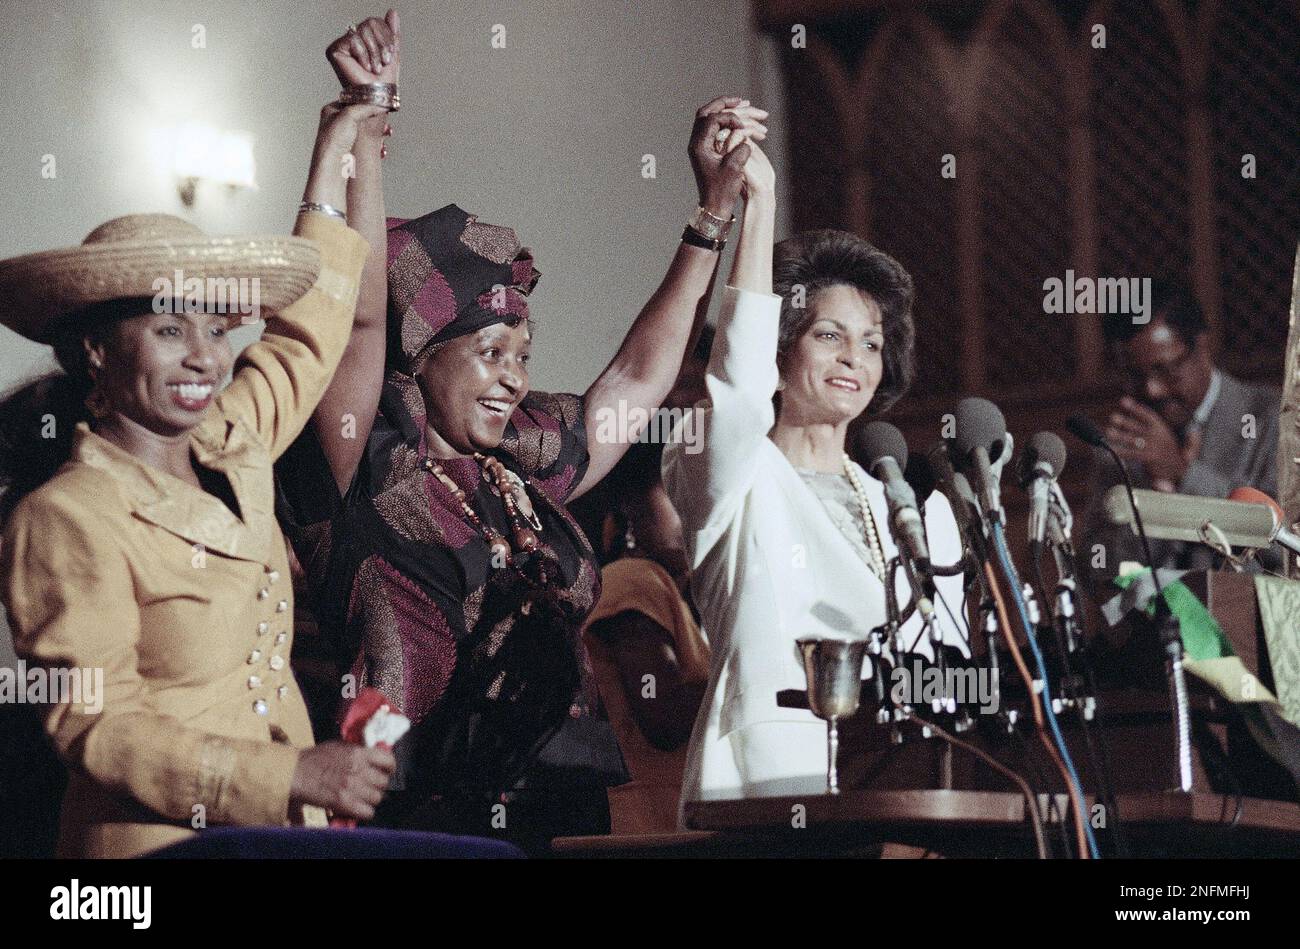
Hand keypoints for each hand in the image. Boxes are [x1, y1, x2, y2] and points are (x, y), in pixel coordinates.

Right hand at [290, 740, 396, 820]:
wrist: (294, 772)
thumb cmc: (314, 758)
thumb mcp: (339, 747)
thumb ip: (358, 751)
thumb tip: (374, 755)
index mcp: (358, 753)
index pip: (388, 760)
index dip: (390, 767)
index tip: (387, 771)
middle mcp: (358, 769)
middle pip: (384, 782)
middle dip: (379, 785)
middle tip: (370, 787)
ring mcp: (351, 786)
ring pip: (377, 798)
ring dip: (371, 799)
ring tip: (361, 798)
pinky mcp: (343, 802)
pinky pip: (367, 812)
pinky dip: (364, 812)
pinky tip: (357, 808)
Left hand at [316, 101, 390, 155]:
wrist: (331, 167)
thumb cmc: (333, 140)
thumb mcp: (349, 115)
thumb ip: (365, 107)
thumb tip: (381, 105)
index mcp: (332, 110)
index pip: (353, 101)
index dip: (367, 103)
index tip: (380, 106)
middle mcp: (337, 123)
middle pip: (362, 116)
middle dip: (376, 120)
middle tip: (385, 123)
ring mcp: (344, 137)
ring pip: (366, 132)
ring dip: (379, 134)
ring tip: (386, 134)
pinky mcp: (351, 151)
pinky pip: (368, 145)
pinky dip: (377, 146)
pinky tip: (382, 149)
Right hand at [327, 10, 400, 85]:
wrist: (377, 95)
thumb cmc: (383, 79)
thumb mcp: (392, 52)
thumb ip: (392, 32)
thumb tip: (392, 12)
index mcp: (364, 37)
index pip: (376, 21)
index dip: (387, 36)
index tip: (390, 54)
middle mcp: (352, 38)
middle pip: (370, 22)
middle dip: (382, 44)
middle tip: (383, 62)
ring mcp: (342, 43)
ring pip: (363, 30)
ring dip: (374, 52)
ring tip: (374, 68)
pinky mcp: (335, 49)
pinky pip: (354, 39)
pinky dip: (364, 55)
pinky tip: (364, 67)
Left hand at [689, 96, 768, 217]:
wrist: (714, 207)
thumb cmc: (723, 191)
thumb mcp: (734, 169)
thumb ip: (740, 148)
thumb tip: (744, 134)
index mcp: (699, 146)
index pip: (713, 119)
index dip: (731, 118)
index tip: (744, 127)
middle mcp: (696, 143)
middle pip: (707, 113)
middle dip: (725, 104)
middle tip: (741, 100)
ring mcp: (700, 146)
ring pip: (710, 118)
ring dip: (726, 111)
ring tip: (744, 106)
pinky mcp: (706, 150)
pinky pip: (713, 128)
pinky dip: (726, 122)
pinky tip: (739, 122)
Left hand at [1104, 396, 1189, 486]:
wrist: (1179, 469)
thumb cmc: (1166, 450)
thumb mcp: (1163, 435)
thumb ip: (1150, 425)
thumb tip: (1136, 413)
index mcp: (1161, 428)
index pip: (1147, 415)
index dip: (1135, 408)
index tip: (1123, 400)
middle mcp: (1158, 436)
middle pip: (1139, 427)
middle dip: (1126, 422)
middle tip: (1113, 417)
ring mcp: (1155, 447)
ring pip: (1134, 440)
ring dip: (1121, 435)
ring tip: (1108, 432)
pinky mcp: (1151, 458)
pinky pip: (1133, 453)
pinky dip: (1122, 451)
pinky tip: (1112, 449)